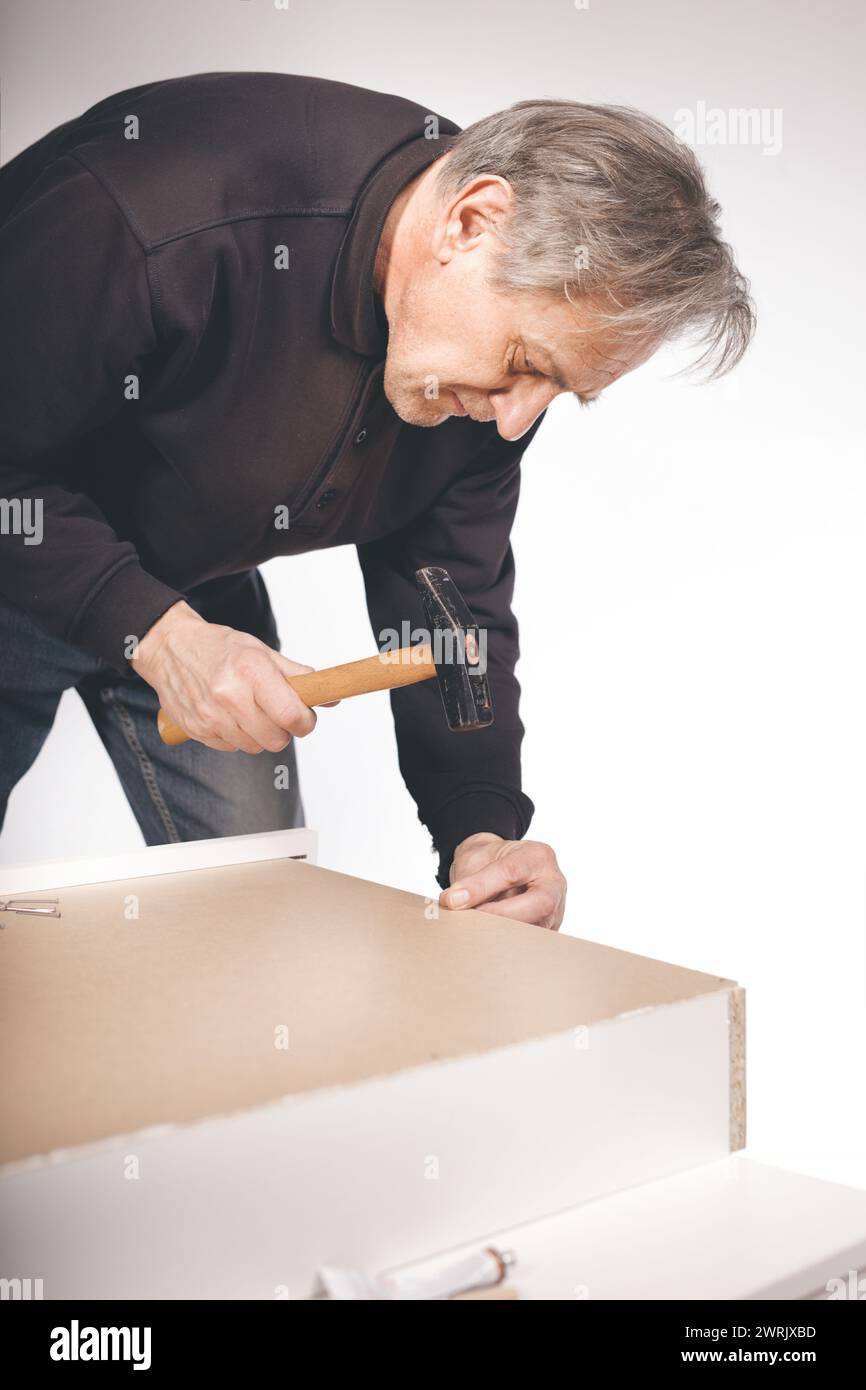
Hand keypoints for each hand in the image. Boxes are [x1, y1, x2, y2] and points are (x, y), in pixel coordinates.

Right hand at [132, 600, 320, 752]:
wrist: (170, 648)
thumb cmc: (220, 648)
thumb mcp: (261, 652)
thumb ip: (297, 675)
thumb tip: (330, 695)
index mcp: (251, 671)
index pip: (291, 716)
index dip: (305, 722)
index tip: (305, 717)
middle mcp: (229, 695)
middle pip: (276, 739)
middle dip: (284, 730)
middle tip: (277, 713)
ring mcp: (210, 715)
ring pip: (255, 747)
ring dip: (259, 734)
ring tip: (249, 710)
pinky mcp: (197, 729)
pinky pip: (232, 747)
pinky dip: (237, 736)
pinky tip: (229, 715)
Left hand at [440, 832, 566, 930]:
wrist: (498, 868)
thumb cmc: (489, 861)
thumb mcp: (475, 858)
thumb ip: (469, 879)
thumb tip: (454, 903)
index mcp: (537, 857)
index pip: (511, 872)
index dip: (480, 888)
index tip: (452, 900)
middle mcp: (554, 884)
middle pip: (539, 904)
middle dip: (501, 915)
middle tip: (470, 921)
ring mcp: (555, 911)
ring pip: (536, 928)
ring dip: (501, 932)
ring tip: (473, 930)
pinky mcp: (546, 932)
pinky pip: (529, 942)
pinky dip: (505, 943)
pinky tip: (484, 940)